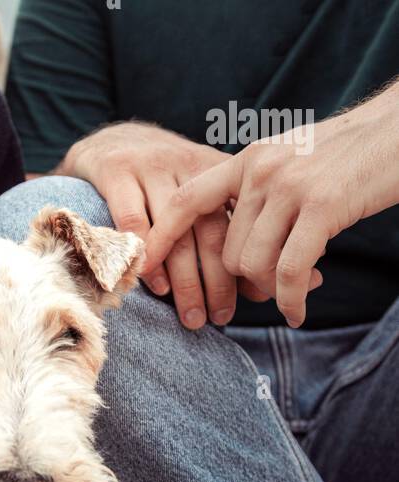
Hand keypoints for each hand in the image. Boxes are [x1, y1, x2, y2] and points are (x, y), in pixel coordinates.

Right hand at [60, 122, 248, 328]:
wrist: (109, 139)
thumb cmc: (163, 185)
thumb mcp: (202, 197)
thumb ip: (229, 235)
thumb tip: (261, 292)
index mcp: (219, 169)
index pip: (241, 220)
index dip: (247, 263)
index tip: (253, 300)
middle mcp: (189, 163)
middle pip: (210, 229)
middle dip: (218, 280)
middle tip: (220, 319)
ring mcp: (151, 166)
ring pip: (176, 231)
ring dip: (185, 281)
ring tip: (192, 317)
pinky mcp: (117, 172)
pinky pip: (134, 221)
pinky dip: (147, 257)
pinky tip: (156, 287)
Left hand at [145, 89, 398, 326]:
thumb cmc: (349, 158)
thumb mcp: (293, 163)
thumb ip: (260, 193)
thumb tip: (235, 245)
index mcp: (250, 159)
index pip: (189, 200)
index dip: (161, 237)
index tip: (141, 267)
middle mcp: (262, 169)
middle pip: (227, 251)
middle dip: (243, 282)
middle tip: (265, 293)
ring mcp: (290, 186)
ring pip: (252, 264)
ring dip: (268, 291)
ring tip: (287, 297)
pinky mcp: (322, 207)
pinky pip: (289, 271)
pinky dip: (290, 300)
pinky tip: (297, 313)